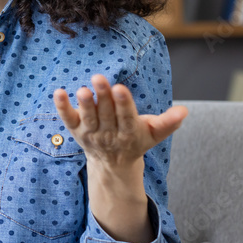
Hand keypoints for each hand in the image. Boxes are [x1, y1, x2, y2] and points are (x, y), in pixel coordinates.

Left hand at [53, 75, 186, 168]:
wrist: (113, 164)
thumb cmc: (136, 140)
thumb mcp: (154, 133)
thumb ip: (168, 122)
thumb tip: (184, 111)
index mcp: (129, 133)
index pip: (126, 117)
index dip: (123, 104)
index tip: (119, 89)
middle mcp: (109, 134)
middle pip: (106, 115)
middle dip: (103, 97)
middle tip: (100, 78)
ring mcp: (91, 134)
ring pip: (88, 118)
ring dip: (85, 104)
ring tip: (83, 89)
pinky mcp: (76, 131)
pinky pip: (67, 119)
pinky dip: (62, 107)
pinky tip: (58, 93)